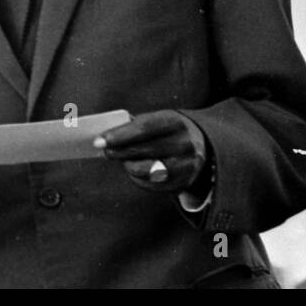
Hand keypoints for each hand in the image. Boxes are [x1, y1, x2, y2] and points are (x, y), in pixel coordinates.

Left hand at [95, 111, 209, 194]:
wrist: (206, 148)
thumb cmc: (172, 132)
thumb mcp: (162, 120)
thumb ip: (138, 126)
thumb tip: (106, 136)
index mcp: (178, 122)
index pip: (144, 128)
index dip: (120, 135)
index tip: (99, 140)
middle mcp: (184, 144)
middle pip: (143, 150)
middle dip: (119, 151)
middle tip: (105, 150)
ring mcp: (185, 166)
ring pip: (145, 170)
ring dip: (129, 165)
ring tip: (125, 159)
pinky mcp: (181, 183)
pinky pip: (150, 185)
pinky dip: (138, 178)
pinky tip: (137, 169)